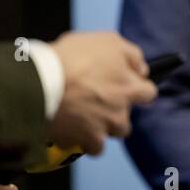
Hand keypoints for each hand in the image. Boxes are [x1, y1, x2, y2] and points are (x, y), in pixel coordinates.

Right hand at [49, 31, 156, 154]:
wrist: (41, 84)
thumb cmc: (72, 58)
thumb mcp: (107, 41)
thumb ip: (131, 55)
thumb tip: (141, 69)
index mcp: (130, 87)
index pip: (148, 93)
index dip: (136, 89)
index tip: (124, 86)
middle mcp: (121, 111)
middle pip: (126, 119)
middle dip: (114, 113)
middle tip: (95, 102)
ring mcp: (104, 128)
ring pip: (110, 134)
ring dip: (100, 129)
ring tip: (82, 117)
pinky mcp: (85, 141)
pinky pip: (91, 148)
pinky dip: (83, 141)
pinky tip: (72, 130)